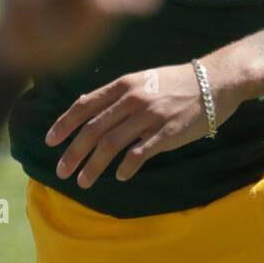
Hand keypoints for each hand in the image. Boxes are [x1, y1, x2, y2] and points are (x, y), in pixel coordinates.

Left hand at [45, 56, 243, 188]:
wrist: (212, 82)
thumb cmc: (174, 82)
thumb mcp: (141, 80)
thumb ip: (116, 95)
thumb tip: (86, 108)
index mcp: (123, 85)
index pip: (85, 105)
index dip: (64, 124)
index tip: (50, 141)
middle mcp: (132, 99)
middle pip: (93, 129)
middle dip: (73, 153)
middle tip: (61, 172)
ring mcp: (149, 116)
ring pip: (111, 145)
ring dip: (93, 166)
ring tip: (83, 182)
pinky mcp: (166, 133)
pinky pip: (139, 153)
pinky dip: (126, 167)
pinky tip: (120, 177)